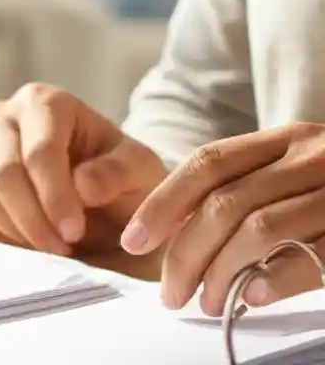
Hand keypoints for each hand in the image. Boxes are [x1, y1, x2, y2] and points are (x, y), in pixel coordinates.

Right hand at [0, 83, 167, 255]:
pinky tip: (19, 241)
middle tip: (60, 248)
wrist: (98, 195)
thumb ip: (118, 173)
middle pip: (2, 170)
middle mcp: (1, 113)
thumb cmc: (119, 178)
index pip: (39, 151)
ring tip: (45, 246)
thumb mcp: (140, 173)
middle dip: (31, 218)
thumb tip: (84, 184)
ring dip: (8, 227)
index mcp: (45, 101)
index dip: (54, 197)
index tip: (74, 233)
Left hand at [121, 123, 324, 315]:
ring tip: (204, 301)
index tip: (133, 241)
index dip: (162, 204)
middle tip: (169, 292)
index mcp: (287, 139)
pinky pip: (312, 256)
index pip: (207, 164)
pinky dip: (274, 279)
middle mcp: (315, 155)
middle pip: (225, 204)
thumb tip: (176, 240)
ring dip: (220, 273)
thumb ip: (243, 191)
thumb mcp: (293, 173)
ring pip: (259, 230)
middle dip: (184, 253)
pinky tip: (251, 296)